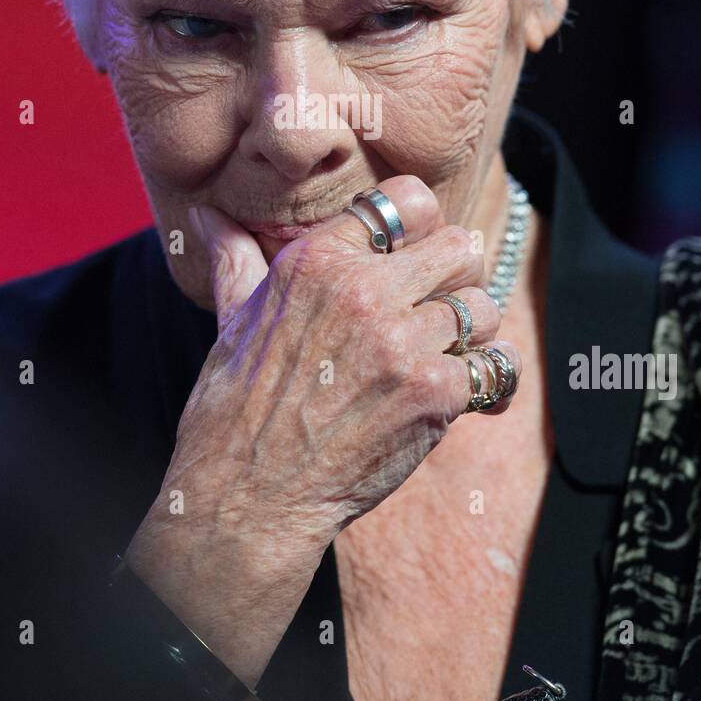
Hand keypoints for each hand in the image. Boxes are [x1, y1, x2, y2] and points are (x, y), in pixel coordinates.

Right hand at [126, 176, 519, 688]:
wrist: (246, 499)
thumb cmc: (232, 412)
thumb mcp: (231, 320)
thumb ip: (234, 258)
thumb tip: (203, 217)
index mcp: (316, 261)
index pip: (403, 201)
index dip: (420, 224)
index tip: (417, 251)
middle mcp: (363, 289)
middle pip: (458, 247)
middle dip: (457, 278)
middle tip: (440, 310)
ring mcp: (402, 340)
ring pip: (482, 309)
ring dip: (474, 336)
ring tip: (449, 359)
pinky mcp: (433, 392)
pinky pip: (497, 368)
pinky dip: (493, 384)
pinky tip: (473, 396)